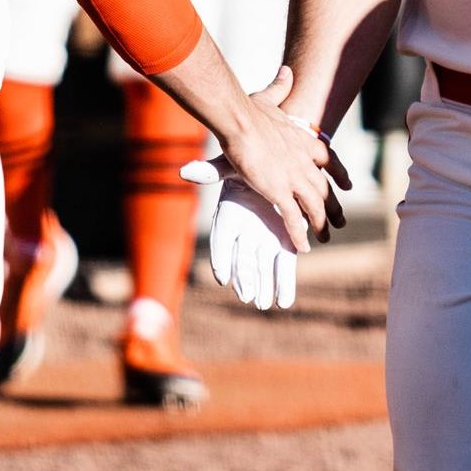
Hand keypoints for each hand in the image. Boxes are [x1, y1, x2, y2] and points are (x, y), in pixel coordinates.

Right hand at [191, 160, 303, 308]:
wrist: (277, 171)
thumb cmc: (249, 166)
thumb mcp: (232, 166)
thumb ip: (213, 171)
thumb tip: (185, 172)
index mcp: (229, 215)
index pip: (222, 239)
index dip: (221, 257)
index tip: (221, 275)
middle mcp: (244, 233)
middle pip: (241, 260)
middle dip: (244, 278)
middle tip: (246, 295)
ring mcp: (265, 241)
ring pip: (262, 268)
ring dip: (263, 285)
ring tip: (265, 304)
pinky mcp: (284, 245)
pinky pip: (284, 267)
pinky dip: (284, 283)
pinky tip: (284, 302)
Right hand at [210, 66, 349, 242]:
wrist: (242, 122)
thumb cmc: (249, 110)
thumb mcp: (268, 98)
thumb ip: (279, 86)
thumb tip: (287, 70)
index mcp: (303, 142)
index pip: (328, 158)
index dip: (338, 172)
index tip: (347, 184)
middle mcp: (304, 162)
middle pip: (324, 188)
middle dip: (333, 206)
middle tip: (340, 221)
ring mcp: (294, 178)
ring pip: (314, 206)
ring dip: (320, 224)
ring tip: (326, 237)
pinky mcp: (280, 192)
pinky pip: (293, 218)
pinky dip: (298, 234)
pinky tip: (302, 247)